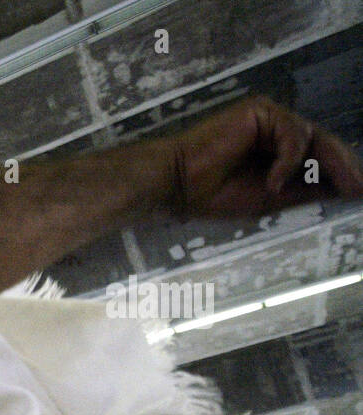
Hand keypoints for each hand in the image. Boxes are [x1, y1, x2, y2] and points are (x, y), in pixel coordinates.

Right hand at [172, 96, 362, 219]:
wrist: (176, 184)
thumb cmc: (211, 194)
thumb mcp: (269, 197)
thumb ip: (303, 190)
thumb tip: (339, 189)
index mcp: (275, 149)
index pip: (317, 155)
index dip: (340, 171)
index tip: (357, 192)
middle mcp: (274, 128)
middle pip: (322, 141)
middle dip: (342, 166)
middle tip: (358, 188)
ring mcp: (268, 117)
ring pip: (311, 136)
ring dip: (316, 165)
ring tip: (307, 189)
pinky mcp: (260, 110)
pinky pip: (292, 133)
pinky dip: (289, 159)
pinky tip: (273, 182)